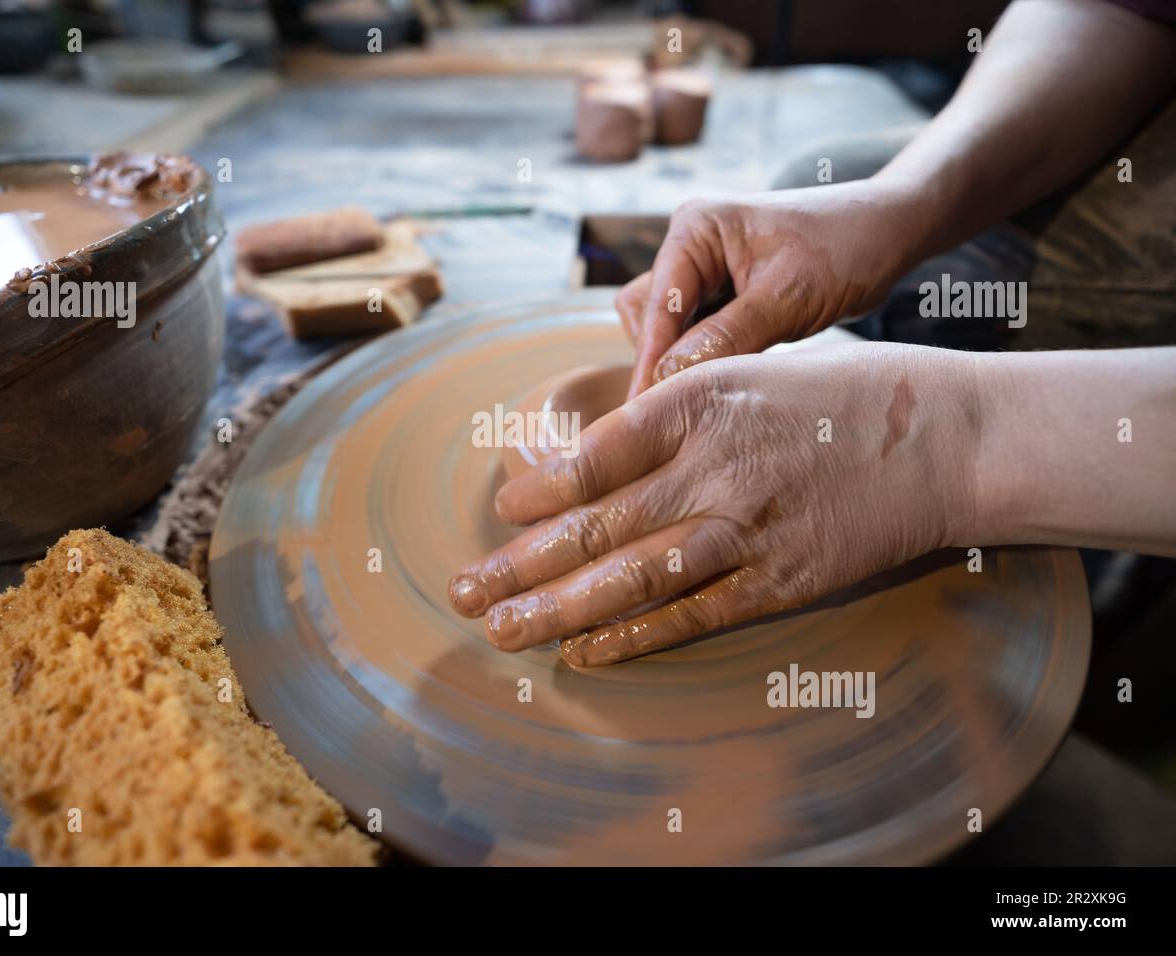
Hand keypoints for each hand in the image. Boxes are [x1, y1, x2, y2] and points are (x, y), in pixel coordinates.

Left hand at [448, 342, 979, 666]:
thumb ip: (673, 405)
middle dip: (519, 564)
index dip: (538, 489)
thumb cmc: (842, 394)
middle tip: (465, 590)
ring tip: (503, 630)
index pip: (594, 453)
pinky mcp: (780, 579)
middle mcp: (714, 467)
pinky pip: (692, 614)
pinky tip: (587, 651)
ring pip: (631, 578)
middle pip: (595, 525)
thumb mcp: (750, 368)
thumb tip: (597, 443)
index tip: (504, 507)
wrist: (946, 438)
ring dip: (557, 609)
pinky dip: (634, 636)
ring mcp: (747, 528)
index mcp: (701, 402)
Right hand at [618, 180, 924, 396]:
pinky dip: (706, 360)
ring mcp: (703, 271)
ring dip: (684, 361)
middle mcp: (689, 245)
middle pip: (647, 317)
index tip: (646, 414)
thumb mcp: (788, 298)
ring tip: (715, 395)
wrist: (890, 232)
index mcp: (696, 228)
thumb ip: (726, 338)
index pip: (657, 306)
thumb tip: (669, 380)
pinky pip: (694, 334)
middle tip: (685, 410)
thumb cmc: (848, 248)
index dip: (652, 362)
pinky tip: (728, 383)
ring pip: (666, 329)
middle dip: (663, 360)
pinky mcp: (721, 295)